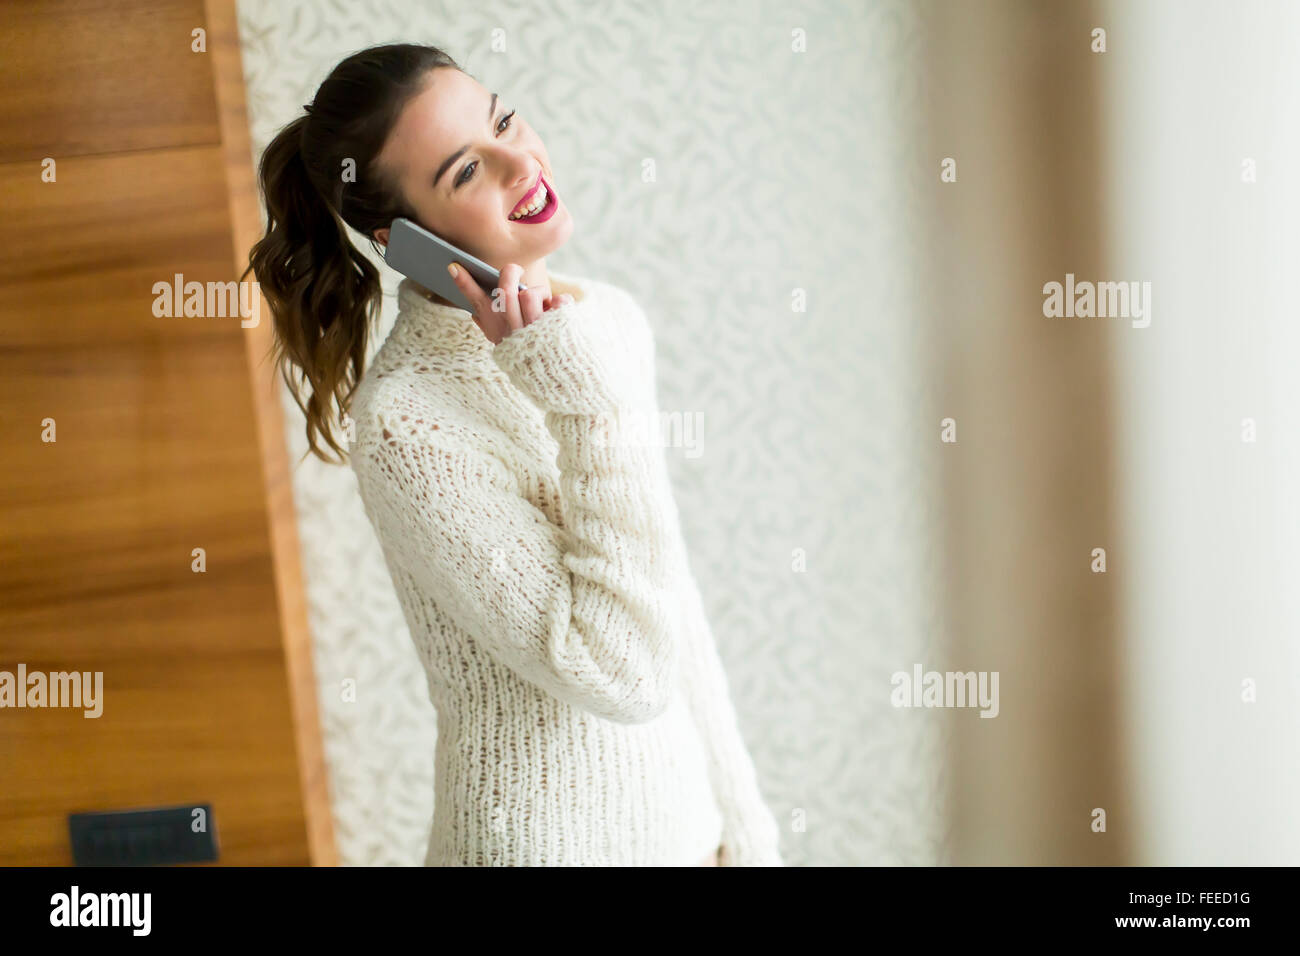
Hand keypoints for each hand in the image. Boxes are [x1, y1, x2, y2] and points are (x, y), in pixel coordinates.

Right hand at [446, 261, 572, 344]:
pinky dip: (561, 301)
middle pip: (505, 290)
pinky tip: (559, 309)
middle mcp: (513, 330)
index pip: (477, 303)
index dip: (464, 284)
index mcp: (498, 330)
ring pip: (530, 294)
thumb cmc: (528, 355)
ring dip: (539, 293)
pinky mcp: (557, 326)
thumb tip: (474, 313)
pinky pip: (560, 300)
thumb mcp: (504, 345)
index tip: (453, 266)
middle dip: (510, 272)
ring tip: (543, 303)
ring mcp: (535, 329)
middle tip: (516, 270)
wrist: (556, 377)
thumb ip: (491, 328)